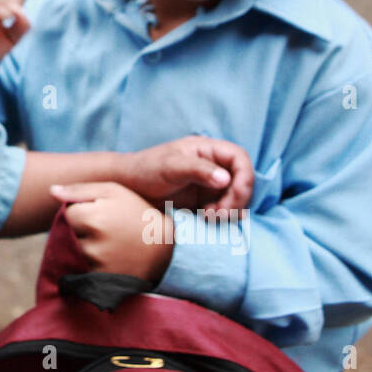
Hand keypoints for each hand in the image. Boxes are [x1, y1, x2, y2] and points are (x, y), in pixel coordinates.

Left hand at [50, 181, 172, 281]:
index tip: (96, 215)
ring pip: (73, 255)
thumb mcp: (112, 192)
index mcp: (92, 217)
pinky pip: (81, 273)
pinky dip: (88, 267)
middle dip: (79, 233)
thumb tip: (51, 191)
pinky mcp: (102, 283)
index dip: (79, 214)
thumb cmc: (137, 213)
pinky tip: (107, 259)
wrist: (166, 247)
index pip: (66, 215)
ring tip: (107, 245)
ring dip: (83, 250)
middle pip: (67, 237)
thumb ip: (79, 190)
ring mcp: (97, 267)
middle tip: (103, 231)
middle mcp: (92, 244)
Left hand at [119, 136, 253, 212]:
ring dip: (229, 211)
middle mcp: (212, 167)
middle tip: (219, 214)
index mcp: (207, 150)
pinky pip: (222, 211)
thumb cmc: (145, 170)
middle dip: (237, 199)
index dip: (244, 176)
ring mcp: (209, 186)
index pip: (239, 158)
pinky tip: (207, 221)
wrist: (126, 189)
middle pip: (241, 181)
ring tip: (210, 218)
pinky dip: (221, 218)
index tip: (234, 194)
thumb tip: (226, 179)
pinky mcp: (203, 203)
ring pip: (234, 198)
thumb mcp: (170, 166)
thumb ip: (197, 170)